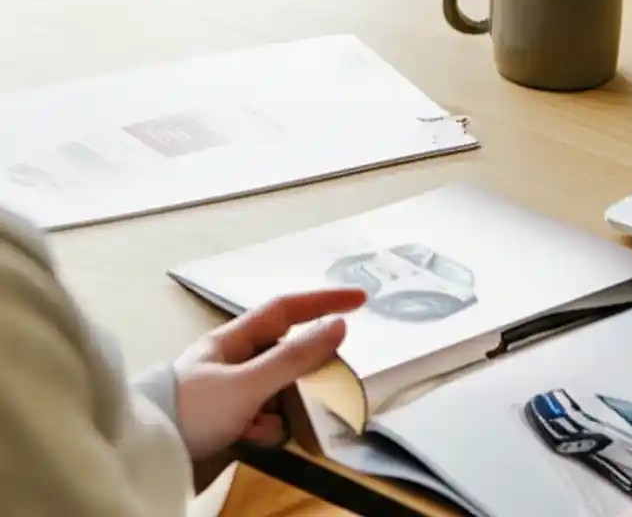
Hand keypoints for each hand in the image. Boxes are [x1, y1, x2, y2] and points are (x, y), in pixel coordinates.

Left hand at [172, 289, 365, 465]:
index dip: (323, 301)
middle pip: (288, 355)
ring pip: (279, 390)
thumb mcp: (247, 383)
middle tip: (317, 388)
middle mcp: (232, 360)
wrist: (145, 456)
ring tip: (259, 424)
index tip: (360, 301)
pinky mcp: (228, 420)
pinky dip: (263, 428)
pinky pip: (264, 418)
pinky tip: (246, 438)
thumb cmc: (190, 410)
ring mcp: (230, 391)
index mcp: (233, 340)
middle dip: (303, 373)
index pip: (287, 309)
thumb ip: (294, 358)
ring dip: (280, 408)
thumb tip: (338, 327)